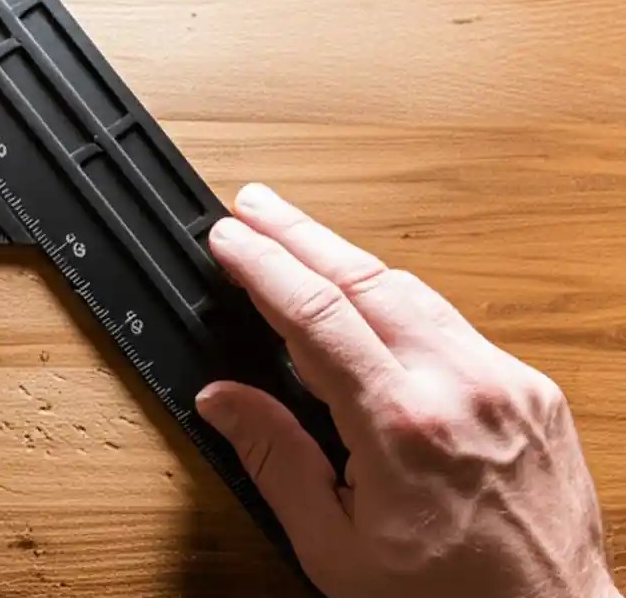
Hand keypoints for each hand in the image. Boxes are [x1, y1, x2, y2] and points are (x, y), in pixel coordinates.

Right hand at [196, 184, 615, 597]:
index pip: (317, 315)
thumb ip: (275, 459)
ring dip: (346, 257)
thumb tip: (221, 398)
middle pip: (365, 279)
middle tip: (252, 206)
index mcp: (404, 426)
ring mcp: (506, 381)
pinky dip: (397, 298)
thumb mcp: (334, 547)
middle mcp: (463, 387)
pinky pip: (452, 322)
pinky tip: (367, 296)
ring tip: (297, 236)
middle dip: (299, 234)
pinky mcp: (530, 387)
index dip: (265, 266)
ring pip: (412, 289)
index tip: (228, 240)